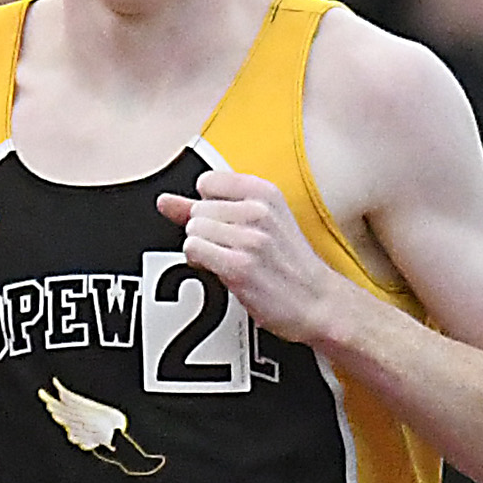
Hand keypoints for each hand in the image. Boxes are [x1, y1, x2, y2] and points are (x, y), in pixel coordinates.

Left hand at [157, 171, 337, 343]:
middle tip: (233, 249)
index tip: (227, 223)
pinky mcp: (240, 266)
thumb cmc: (288, 262)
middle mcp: (259, 211)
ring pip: (192, 231)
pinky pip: (193, 250)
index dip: (208, 207)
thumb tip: (164, 200)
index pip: (207, 182)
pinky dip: (201, 263)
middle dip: (206, 232)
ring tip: (230, 260)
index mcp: (266, 192)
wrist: (318, 301)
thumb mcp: (258, 222)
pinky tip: (224, 271)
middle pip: (196, 210)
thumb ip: (207, 207)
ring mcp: (250, 239)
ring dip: (203, 250)